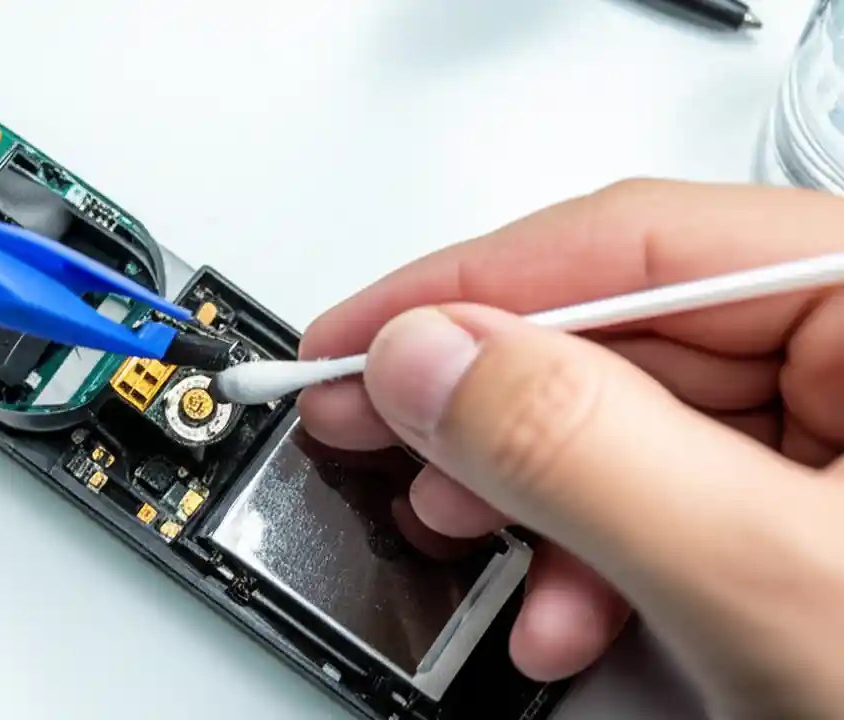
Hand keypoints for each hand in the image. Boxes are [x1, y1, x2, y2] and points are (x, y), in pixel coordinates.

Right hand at [299, 180, 843, 719]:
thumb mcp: (765, 579)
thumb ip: (581, 448)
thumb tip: (431, 358)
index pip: (630, 243)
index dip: (463, 288)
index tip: (354, 338)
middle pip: (620, 330)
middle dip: (485, 404)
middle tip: (376, 433)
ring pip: (630, 416)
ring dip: (531, 491)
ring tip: (472, 544)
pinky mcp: (814, 500)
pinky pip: (668, 486)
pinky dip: (591, 547)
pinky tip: (567, 604)